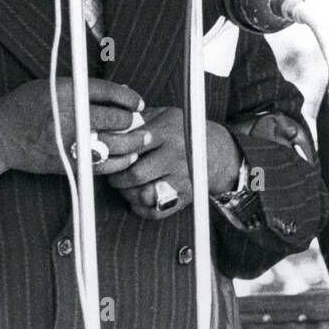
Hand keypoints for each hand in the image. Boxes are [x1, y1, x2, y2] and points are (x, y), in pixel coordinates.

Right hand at [0, 78, 145, 181]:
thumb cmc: (26, 106)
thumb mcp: (52, 87)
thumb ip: (85, 90)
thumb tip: (123, 92)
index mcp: (63, 92)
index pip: (107, 91)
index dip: (129, 97)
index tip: (138, 102)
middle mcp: (66, 116)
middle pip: (114, 119)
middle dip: (132, 122)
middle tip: (140, 122)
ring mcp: (66, 143)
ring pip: (112, 145)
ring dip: (131, 144)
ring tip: (141, 140)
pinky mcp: (66, 164)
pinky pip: (100, 166)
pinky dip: (118, 162)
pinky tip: (126, 157)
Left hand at [105, 108, 242, 219]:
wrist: (219, 153)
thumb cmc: (183, 132)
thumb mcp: (165, 116)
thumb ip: (139, 120)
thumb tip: (110, 126)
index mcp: (167, 133)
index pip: (131, 146)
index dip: (115, 153)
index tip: (109, 155)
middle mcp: (175, 156)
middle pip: (135, 174)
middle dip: (117, 177)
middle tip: (114, 174)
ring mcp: (181, 179)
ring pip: (143, 195)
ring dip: (127, 193)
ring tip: (126, 186)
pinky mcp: (184, 197)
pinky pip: (155, 211)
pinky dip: (141, 208)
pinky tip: (138, 198)